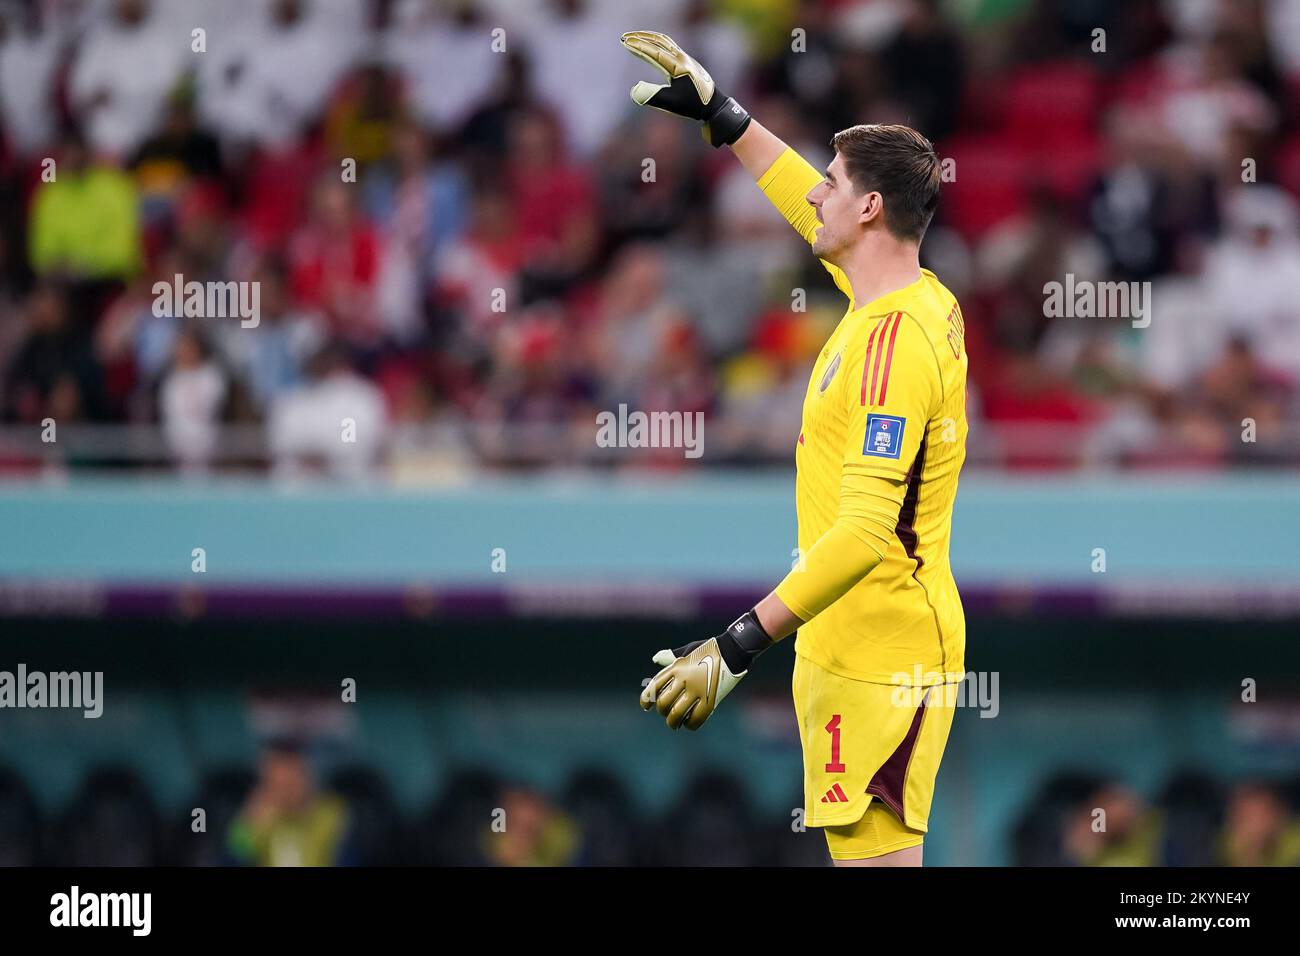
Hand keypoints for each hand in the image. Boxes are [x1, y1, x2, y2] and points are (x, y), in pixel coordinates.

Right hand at [620, 31, 750, 147]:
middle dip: (640, 38)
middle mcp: (681, 58)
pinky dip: (657, 42)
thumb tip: (633, 90)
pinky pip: (669, 46)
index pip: (654, 52)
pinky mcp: (686, 61)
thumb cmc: (692, 105)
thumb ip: (652, 96)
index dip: (638, 46)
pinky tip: (653, 46)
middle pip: (658, 41)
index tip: (625, 42)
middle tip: (624, 38)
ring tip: (635, 38)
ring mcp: (685, 58)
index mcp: (677, 66)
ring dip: (649, 38)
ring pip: (664, 41)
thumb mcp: (671, 104)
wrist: (713, 105)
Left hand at [639, 610, 772, 729]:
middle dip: (663, 712)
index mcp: (676, 667)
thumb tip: (655, 658)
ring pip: (676, 714)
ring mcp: (697, 690)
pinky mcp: (710, 701)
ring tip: (675, 724)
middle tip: (667, 714)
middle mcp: (684, 679)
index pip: (655, 686)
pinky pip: (695, 719)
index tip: (646, 707)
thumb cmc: (708, 650)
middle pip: (663, 703)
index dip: (647, 699)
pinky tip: (689, 723)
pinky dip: (690, 724)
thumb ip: (670, 657)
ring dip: (673, 722)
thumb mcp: (687, 651)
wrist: (732, 651)